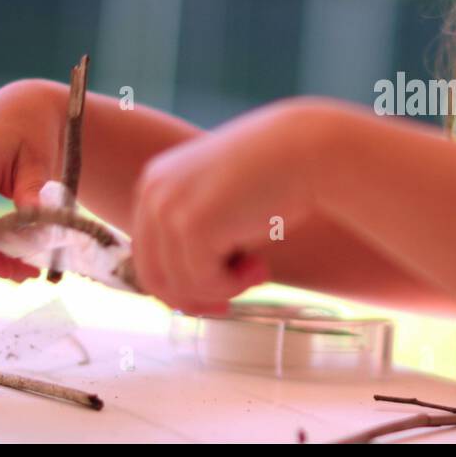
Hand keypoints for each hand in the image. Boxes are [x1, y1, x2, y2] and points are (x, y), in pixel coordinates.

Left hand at [130, 99, 341, 313]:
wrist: (308, 151)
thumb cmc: (277, 176)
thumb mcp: (223, 203)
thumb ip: (198, 234)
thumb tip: (185, 294)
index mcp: (155, 183)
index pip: (147, 254)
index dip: (179, 286)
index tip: (213, 300)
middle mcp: (153, 192)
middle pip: (154, 274)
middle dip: (194, 298)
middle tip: (229, 306)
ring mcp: (169, 208)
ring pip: (180, 283)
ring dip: (222, 290)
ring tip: (259, 271)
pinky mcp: (193, 225)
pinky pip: (204, 281)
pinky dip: (234, 286)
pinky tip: (261, 266)